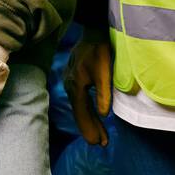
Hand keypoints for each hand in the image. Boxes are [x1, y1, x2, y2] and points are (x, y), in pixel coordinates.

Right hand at [63, 31, 112, 146]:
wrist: (92, 31)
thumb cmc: (99, 49)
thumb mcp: (104, 71)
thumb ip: (103, 93)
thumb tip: (104, 114)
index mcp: (76, 86)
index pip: (82, 113)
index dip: (90, 129)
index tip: (97, 143)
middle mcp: (70, 86)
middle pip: (80, 112)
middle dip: (91, 128)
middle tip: (101, 143)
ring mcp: (70, 82)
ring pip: (80, 107)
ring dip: (90, 120)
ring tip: (100, 135)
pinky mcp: (74, 78)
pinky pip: (81, 99)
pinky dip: (87, 110)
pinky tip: (93, 115)